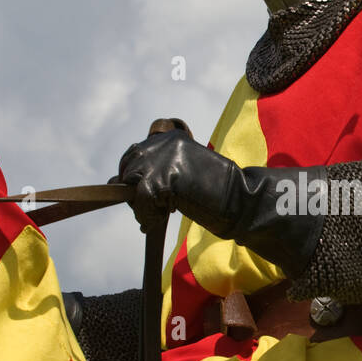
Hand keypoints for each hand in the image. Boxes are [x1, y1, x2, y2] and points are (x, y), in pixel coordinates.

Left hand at [115, 127, 328, 274]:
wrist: (238, 199)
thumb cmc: (218, 190)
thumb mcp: (186, 169)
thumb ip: (162, 168)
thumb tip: (123, 180)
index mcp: (172, 137)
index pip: (138, 151)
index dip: (136, 172)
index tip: (142, 190)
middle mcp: (163, 144)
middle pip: (130, 165)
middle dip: (132, 188)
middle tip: (150, 207)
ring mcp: (160, 161)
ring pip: (131, 184)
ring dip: (139, 204)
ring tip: (154, 216)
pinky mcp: (160, 181)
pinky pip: (140, 202)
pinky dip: (145, 216)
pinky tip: (155, 223)